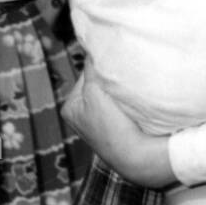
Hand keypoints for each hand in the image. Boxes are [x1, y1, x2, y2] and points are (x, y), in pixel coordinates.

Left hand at [64, 72, 173, 187]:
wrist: (135, 157)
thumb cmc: (110, 127)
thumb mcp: (94, 94)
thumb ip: (90, 70)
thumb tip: (91, 48)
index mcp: (70, 107)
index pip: (85, 75)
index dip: (100, 67)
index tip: (115, 62)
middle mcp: (81, 114)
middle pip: (97, 83)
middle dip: (109, 78)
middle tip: (123, 73)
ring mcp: (98, 121)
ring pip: (109, 92)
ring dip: (118, 87)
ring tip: (128, 86)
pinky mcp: (115, 125)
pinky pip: (118, 102)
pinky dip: (125, 98)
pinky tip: (132, 98)